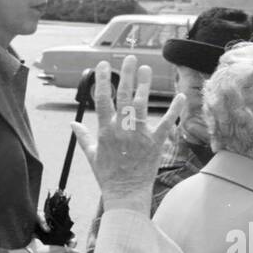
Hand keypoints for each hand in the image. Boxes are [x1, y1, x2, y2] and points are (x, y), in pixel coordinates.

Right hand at [72, 56, 185, 212]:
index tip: (103, 64)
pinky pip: (166, 124)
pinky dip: (174, 110)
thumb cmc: (108, 176)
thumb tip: (72, 124)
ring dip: (144, 85)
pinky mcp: (155, 143)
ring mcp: (139, 136)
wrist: (125, 195)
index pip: (102, 100)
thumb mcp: (92, 156)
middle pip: (123, 97)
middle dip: (126, 75)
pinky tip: (181, 96)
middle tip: (130, 58)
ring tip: (146, 69)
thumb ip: (83, 137)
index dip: (102, 80)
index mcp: (105, 131)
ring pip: (141, 105)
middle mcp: (122, 130)